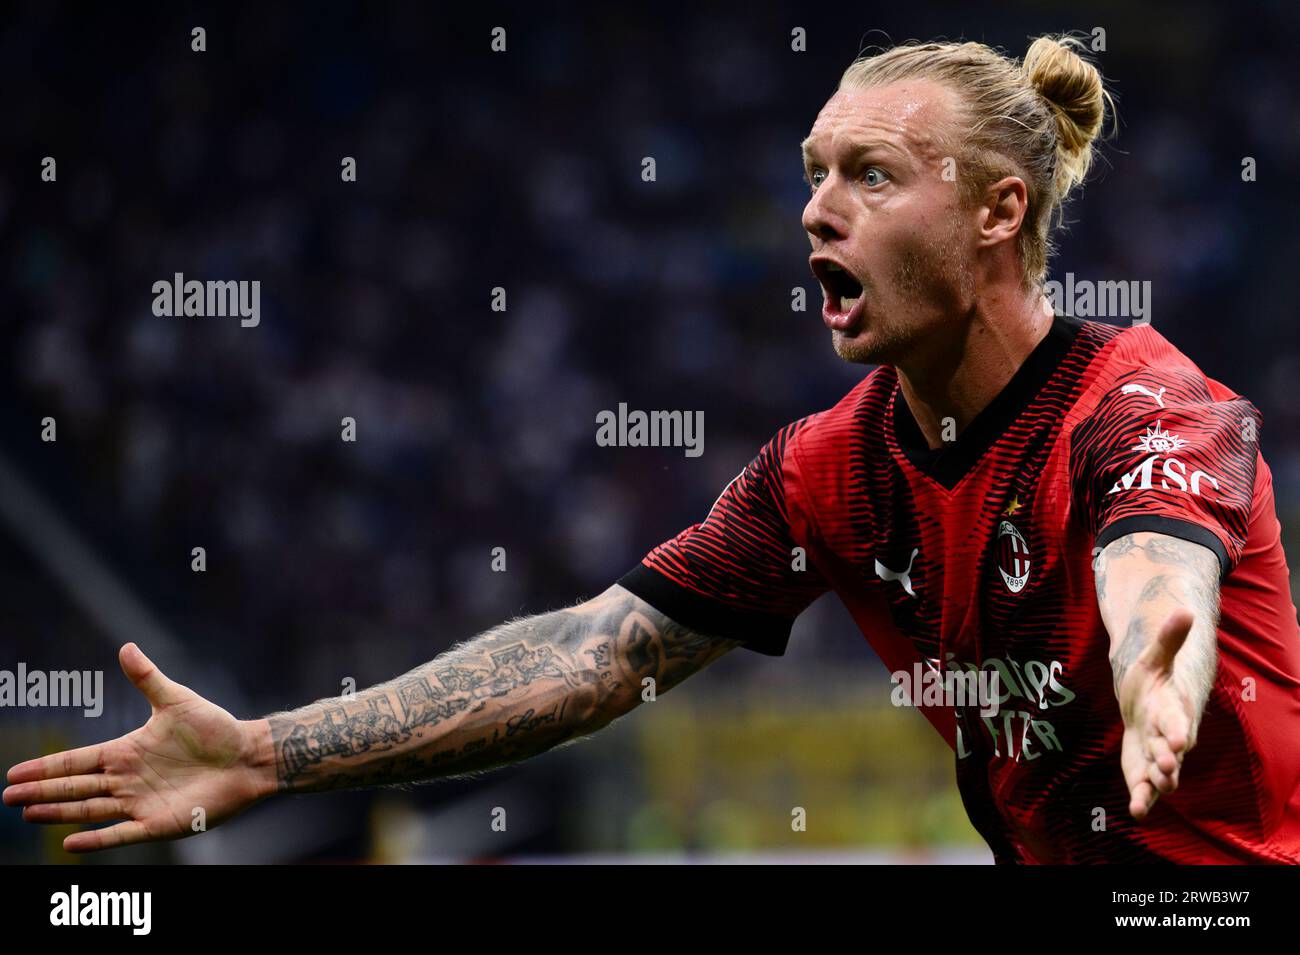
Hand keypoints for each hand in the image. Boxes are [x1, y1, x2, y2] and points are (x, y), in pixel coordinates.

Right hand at [3, 643, 273, 852]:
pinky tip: (71, 842)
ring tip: (29, 813)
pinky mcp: (160, 822)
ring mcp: (142, 802)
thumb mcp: (177, 700)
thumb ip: (148, 678)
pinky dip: (97, 839)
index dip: (47, 766)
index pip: (78, 761)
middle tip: (8, 798)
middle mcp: (128, 779)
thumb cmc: (216, 729)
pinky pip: (123, 834)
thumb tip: (125, 646)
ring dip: (59, 812)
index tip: (15, 773)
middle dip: (42, 791)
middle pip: (76, 787)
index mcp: (127, 752)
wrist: (248, 756)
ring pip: (91, 810)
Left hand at [1116, 609, 1198, 820]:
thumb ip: (1170, 638)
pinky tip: (1137, 813)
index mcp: (1172, 711)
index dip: (1178, 729)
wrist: (1147, 706)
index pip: (1178, 721)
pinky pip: (1145, 788)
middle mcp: (1168, 738)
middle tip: (1167, 767)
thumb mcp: (1156, 657)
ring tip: (1150, 795)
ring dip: (1156, 784)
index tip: (1179, 738)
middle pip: (1170, 751)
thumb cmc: (1152, 681)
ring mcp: (1157, 757)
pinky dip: (1142, 801)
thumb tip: (1185, 609)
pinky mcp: (1143, 771)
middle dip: (1169, 760)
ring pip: (1161, 774)